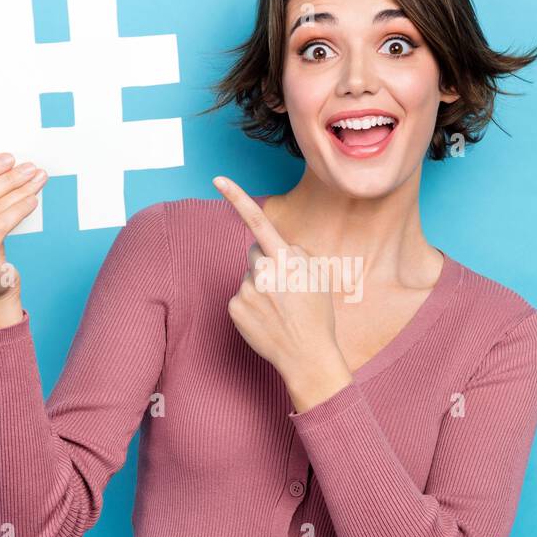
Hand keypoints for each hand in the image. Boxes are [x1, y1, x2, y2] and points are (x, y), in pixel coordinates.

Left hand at [213, 176, 352, 411]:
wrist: (307, 357)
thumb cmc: (317, 315)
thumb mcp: (318, 276)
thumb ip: (296, 254)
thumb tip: (276, 249)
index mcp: (286, 260)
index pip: (259, 222)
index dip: (237, 198)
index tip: (218, 179)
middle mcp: (264, 272)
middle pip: (254, 253)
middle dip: (266, 263)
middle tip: (285, 289)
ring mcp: (247, 290)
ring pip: (248, 276)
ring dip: (260, 286)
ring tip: (279, 309)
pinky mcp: (235, 307)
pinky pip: (240, 296)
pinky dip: (250, 305)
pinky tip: (266, 319)